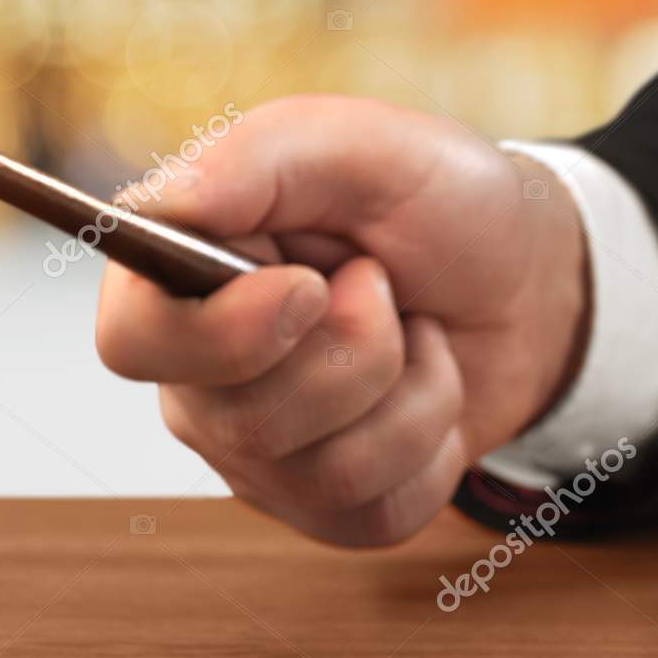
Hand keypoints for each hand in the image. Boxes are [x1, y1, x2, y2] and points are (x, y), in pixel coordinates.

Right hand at [95, 94, 589, 545]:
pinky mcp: (319, 505)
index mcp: (176, 276)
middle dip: (353, 354)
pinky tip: (428, 388)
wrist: (526, 279)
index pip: (131, 342)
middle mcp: (196, 374)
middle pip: (235, 421)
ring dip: (407, 392)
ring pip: (314, 473)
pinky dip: (432, 443)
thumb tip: (164, 209)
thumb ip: (256, 158)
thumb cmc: (434, 203)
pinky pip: (369, 511)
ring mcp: (253, 450)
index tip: (308, 289)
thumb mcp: (363, 145)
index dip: (219, 335)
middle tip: (384, 285)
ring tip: (416, 331)